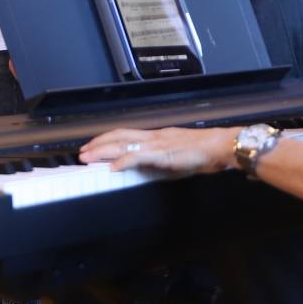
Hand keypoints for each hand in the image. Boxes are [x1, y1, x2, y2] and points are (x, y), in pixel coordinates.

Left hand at [78, 126, 240, 175]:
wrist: (219, 147)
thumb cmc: (202, 153)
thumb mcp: (175, 157)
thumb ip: (158, 161)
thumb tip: (143, 169)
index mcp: (156, 137)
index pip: (125, 134)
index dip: (107, 139)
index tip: (93, 145)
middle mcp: (153, 137)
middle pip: (119, 136)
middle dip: (98, 143)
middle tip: (82, 152)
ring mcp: (156, 144)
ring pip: (123, 144)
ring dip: (103, 151)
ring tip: (88, 157)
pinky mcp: (162, 153)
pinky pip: (138, 156)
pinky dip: (123, 161)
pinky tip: (113, 167)